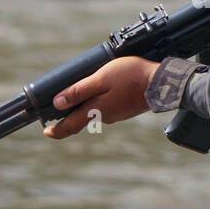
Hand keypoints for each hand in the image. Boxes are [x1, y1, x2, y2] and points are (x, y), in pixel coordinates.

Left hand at [42, 56, 159, 139]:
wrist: (163, 83)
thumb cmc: (131, 77)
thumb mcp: (101, 79)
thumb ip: (79, 91)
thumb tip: (57, 103)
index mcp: (96, 111)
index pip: (71, 126)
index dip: (56, 130)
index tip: (46, 131)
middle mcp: (105, 116)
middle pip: (82, 119)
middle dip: (69, 117)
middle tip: (58, 111)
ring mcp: (117, 114)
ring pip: (95, 113)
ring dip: (85, 108)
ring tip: (78, 97)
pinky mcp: (126, 109)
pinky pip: (107, 108)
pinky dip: (98, 103)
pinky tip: (101, 93)